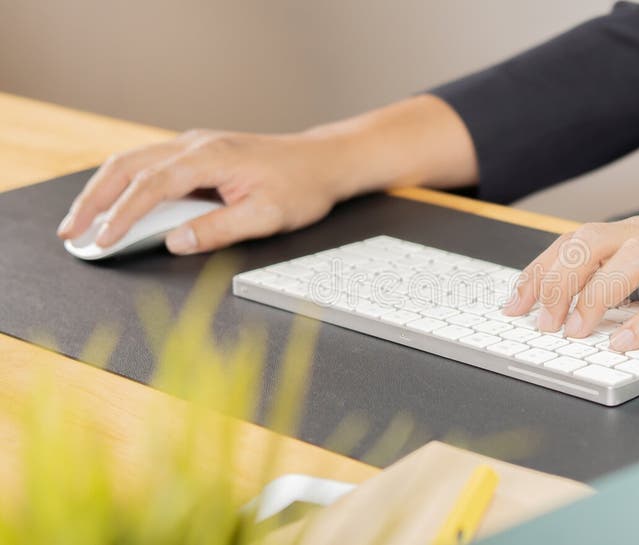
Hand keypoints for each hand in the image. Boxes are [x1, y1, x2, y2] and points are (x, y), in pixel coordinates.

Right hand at [56, 95, 478, 254]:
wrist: (324, 161)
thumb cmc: (302, 187)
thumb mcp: (266, 216)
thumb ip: (219, 229)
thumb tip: (175, 242)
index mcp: (210, 157)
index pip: (151, 187)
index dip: (121, 215)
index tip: (101, 241)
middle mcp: (196, 144)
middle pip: (128, 167)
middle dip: (94, 200)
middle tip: (71, 232)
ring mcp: (195, 144)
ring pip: (133, 161)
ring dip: (104, 189)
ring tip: (82, 220)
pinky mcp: (199, 151)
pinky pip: (150, 162)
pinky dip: (124, 182)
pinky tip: (114, 201)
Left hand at [502, 208, 638, 351]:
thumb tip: (591, 303)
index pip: (579, 240)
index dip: (540, 269)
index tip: (514, 301)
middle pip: (592, 244)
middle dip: (555, 282)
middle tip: (536, 322)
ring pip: (630, 262)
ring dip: (593, 298)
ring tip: (572, 333)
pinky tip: (628, 343)